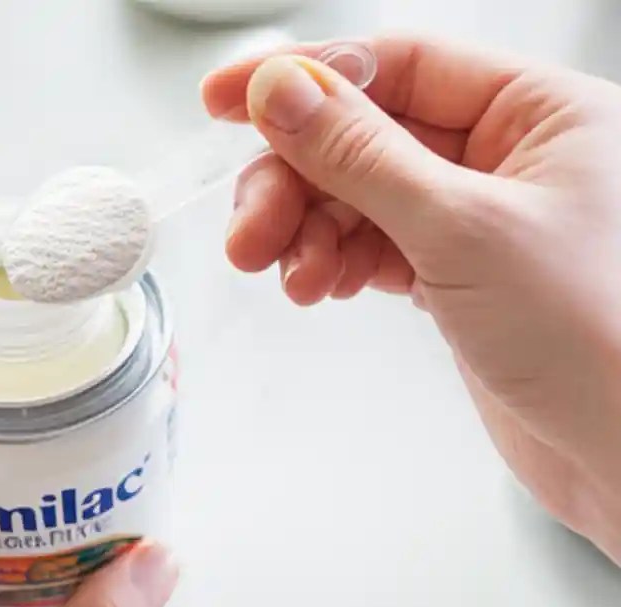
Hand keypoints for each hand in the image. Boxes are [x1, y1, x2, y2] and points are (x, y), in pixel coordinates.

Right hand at [201, 37, 620, 563]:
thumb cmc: (601, 339)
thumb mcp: (462, 228)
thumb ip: (361, 155)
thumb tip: (284, 91)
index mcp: (538, 112)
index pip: (397, 65)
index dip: (304, 77)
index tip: (226, 100)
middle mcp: (509, 156)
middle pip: (363, 135)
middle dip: (295, 180)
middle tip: (252, 231)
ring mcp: (480, 218)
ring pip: (358, 195)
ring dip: (306, 230)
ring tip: (291, 276)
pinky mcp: (459, 274)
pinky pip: (373, 245)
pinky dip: (333, 262)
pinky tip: (318, 286)